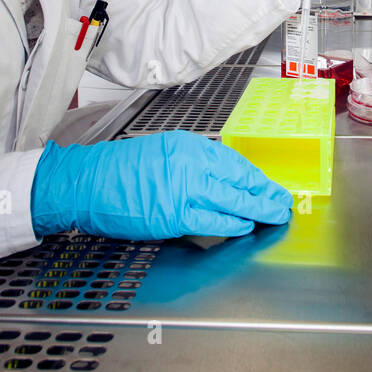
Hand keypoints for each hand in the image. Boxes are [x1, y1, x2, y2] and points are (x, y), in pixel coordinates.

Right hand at [30, 131, 294, 239]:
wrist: (90, 182)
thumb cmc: (121, 169)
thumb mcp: (163, 152)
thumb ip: (192, 163)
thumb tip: (220, 178)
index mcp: (190, 146)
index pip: (234, 161)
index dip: (255, 176)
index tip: (269, 184)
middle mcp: (192, 163)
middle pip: (240, 179)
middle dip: (265, 192)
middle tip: (282, 201)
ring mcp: (185, 189)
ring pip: (233, 200)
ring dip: (257, 209)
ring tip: (273, 215)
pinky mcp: (175, 214)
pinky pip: (213, 220)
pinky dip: (232, 224)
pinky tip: (245, 226)